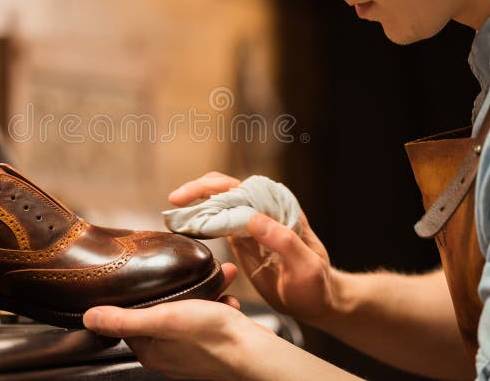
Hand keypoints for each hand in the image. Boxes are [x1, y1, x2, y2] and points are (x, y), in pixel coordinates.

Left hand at [83, 263, 272, 379]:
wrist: (256, 354)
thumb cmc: (213, 337)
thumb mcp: (163, 318)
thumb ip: (125, 319)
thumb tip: (89, 318)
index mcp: (150, 350)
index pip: (130, 319)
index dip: (141, 294)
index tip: (150, 276)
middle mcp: (168, 353)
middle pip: (161, 312)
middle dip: (177, 289)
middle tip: (189, 274)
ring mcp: (191, 350)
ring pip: (188, 311)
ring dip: (202, 292)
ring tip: (215, 278)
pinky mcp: (212, 345)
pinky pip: (209, 318)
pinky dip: (218, 303)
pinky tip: (226, 295)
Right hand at [168, 171, 340, 325]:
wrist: (316, 301)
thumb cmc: (317, 285)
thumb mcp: (307, 267)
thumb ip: (284, 242)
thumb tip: (253, 219)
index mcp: (281, 209)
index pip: (245, 189)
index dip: (218, 190)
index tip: (196, 199)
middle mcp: (263, 210)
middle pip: (227, 189)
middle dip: (199, 190)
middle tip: (176, 200)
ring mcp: (250, 224)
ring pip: (218, 203)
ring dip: (194, 205)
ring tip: (173, 216)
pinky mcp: (241, 239)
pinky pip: (217, 222)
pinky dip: (199, 221)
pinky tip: (184, 227)